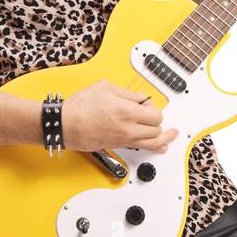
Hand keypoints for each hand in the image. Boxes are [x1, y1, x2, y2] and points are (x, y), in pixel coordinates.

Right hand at [61, 80, 178, 153]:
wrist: (64, 124)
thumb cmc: (79, 106)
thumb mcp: (105, 88)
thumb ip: (127, 93)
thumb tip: (140, 98)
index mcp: (127, 111)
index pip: (155, 114)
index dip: (153, 108)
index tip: (145, 104)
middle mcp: (129, 128)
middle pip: (157, 129)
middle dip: (157, 120)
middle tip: (148, 113)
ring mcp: (124, 140)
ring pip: (153, 143)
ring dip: (165, 138)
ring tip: (173, 135)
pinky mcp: (117, 146)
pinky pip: (142, 149)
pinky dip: (155, 147)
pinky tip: (161, 147)